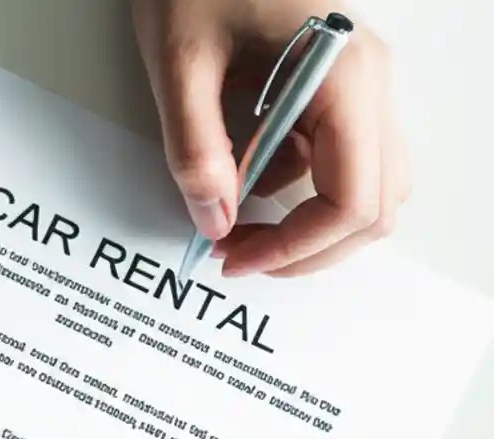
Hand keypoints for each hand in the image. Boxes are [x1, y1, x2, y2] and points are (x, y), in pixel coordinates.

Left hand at [130, 0, 409, 276]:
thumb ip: (195, 149)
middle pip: (376, 205)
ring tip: (236, 220)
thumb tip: (214, 221)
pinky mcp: (338, 84)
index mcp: (344, 77)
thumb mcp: (180, 64)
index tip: (238, 257)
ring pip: (367, 184)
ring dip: (308, 220)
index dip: (298, 247)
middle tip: (239, 255)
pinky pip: (339, 155)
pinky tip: (242, 171)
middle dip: (309, 247)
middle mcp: (370, 83)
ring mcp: (360, 83)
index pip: (354, 200)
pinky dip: (298, 184)